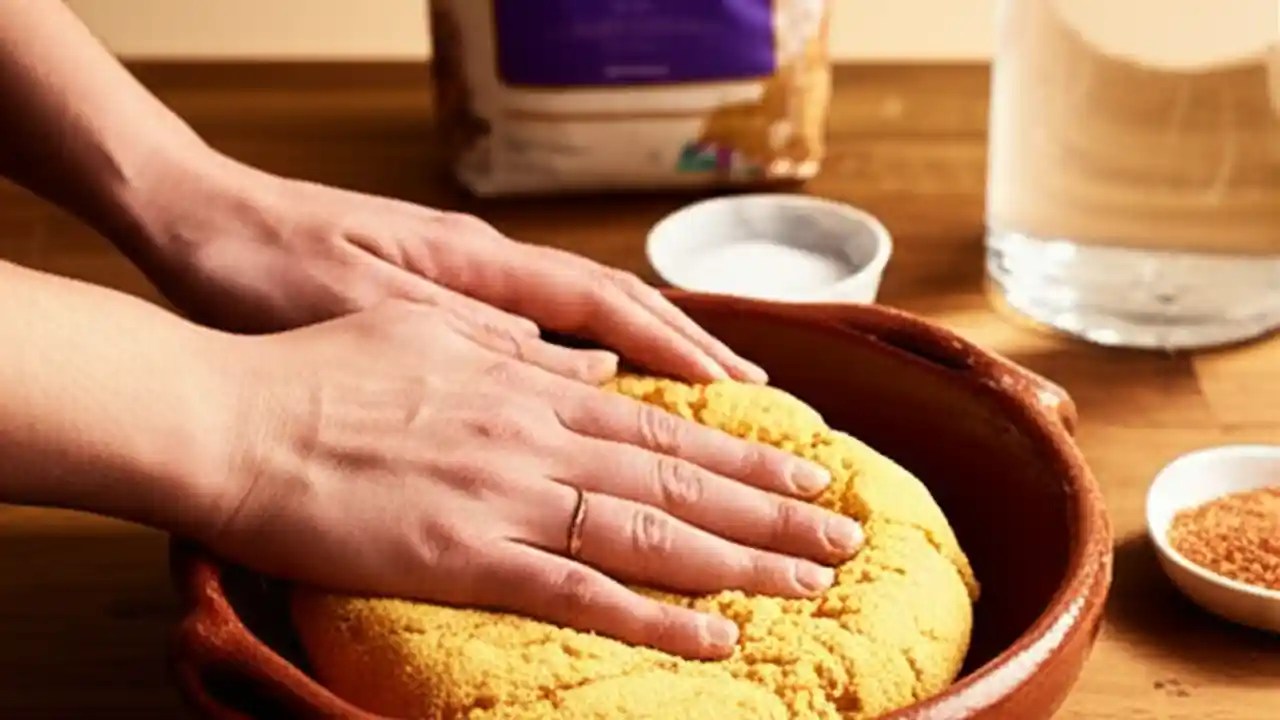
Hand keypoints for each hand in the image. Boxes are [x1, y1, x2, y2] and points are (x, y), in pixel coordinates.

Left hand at [128, 152, 765, 383]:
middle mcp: (483, 266)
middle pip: (610, 307)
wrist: (194, 224)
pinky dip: (589, 356)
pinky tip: (607, 387)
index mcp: (473, 265)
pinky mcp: (436, 298)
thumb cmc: (265, 268)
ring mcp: (464, 278)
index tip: (739, 392)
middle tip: (753, 402)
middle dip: (686, 352)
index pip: (602, 305)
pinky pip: (537, 329)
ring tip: (706, 397)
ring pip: (580, 316)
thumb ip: (473, 337)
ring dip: (649, 354)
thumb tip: (580, 367)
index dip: (676, 350)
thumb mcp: (367, 312)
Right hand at [206, 300, 862, 659]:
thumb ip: (515, 352)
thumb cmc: (317, 371)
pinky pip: (580, 592)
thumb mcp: (428, 331)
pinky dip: (654, 616)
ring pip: (651, 529)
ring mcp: (506, 497)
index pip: (661, 424)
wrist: (233, 418)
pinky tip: (716, 636)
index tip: (803, 468)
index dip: (740, 450)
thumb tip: (584, 365)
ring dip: (742, 558)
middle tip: (844, 530)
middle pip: (678, 475)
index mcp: (527, 387)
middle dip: (771, 506)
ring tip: (814, 578)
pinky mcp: (464, 556)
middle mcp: (536, 437)